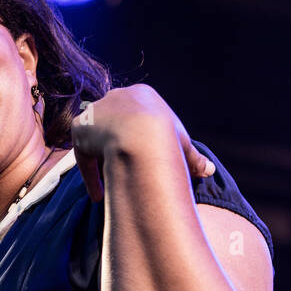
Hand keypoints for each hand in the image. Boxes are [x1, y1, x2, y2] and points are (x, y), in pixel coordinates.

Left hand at [70, 84, 214, 202]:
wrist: (141, 137)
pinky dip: (90, 175)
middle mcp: (116, 96)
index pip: (137, 116)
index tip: (142, 159)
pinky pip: (84, 154)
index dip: (139, 140)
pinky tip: (98, 195)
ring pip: (97, 138)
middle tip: (124, 171)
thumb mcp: (183, 147)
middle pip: (115, 124)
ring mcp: (96, 111)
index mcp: (142, 95)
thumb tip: (210, 170)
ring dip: (102, 161)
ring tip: (111, 186)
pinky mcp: (80, 128)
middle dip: (118, 147)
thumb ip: (194, 158)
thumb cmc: (168, 141)